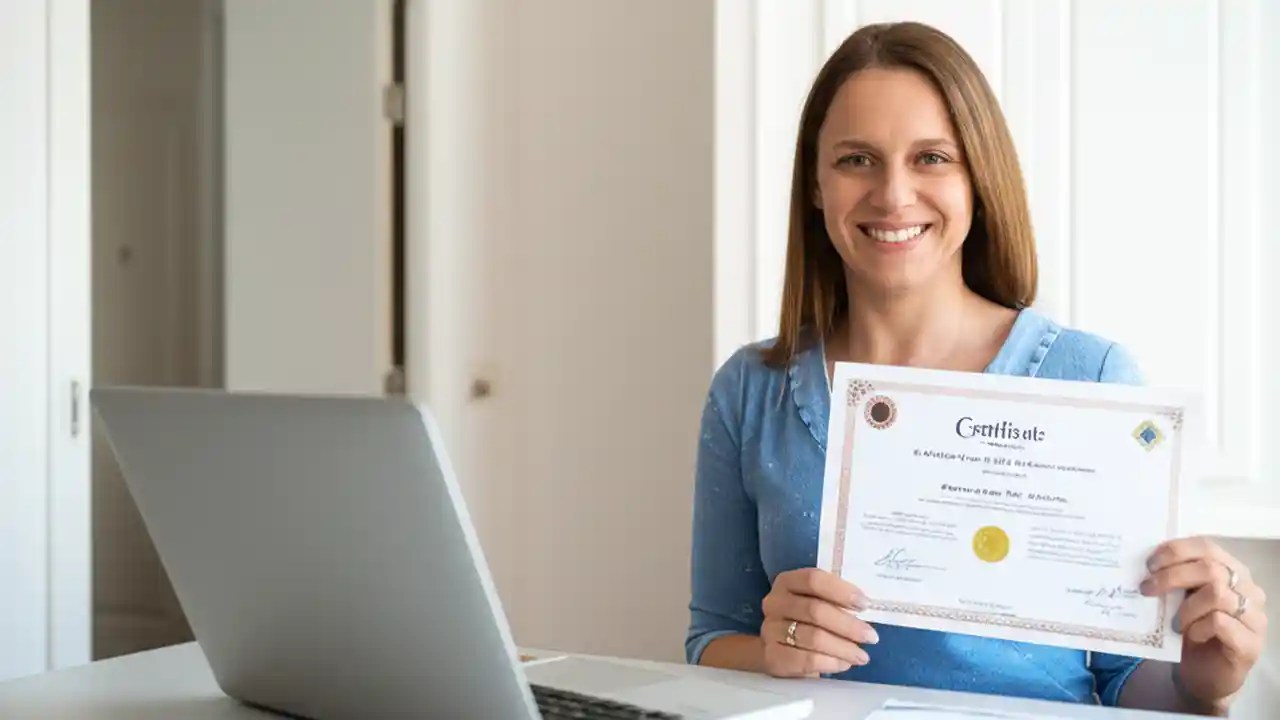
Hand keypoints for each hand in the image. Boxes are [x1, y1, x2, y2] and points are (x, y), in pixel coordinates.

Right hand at [758, 568, 878, 677]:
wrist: (780, 649)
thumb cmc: (806, 620)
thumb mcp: (818, 601)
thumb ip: (835, 599)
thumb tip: (864, 606)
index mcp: (787, 582)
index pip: (813, 580)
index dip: (841, 591)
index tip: (864, 605)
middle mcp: (775, 603)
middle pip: (815, 610)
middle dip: (848, 625)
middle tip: (871, 636)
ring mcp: (770, 630)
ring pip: (813, 637)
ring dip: (843, 648)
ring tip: (862, 656)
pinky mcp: (773, 656)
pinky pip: (806, 660)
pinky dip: (830, 662)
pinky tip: (844, 664)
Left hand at [1142, 536, 1267, 710]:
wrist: (1205, 675)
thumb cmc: (1192, 632)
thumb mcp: (1181, 599)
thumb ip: (1175, 579)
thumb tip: (1145, 564)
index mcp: (1232, 571)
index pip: (1207, 547)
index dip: (1176, 551)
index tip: (1149, 564)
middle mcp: (1248, 589)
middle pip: (1210, 569)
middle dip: (1171, 576)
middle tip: (1147, 589)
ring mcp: (1254, 616)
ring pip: (1216, 594)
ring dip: (1186, 608)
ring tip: (1174, 622)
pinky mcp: (1251, 642)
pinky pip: (1220, 622)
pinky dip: (1197, 627)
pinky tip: (1191, 636)